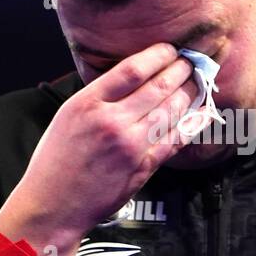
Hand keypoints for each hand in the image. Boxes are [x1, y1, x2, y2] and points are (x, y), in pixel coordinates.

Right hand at [0, 42, 195, 255]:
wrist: (53, 206)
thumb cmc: (56, 161)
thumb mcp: (67, 116)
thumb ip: (99, 97)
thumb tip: (133, 77)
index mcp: (87, 104)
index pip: (132, 69)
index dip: (158, 55)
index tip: (169, 49)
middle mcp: (111, 122)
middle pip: (158, 87)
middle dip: (181, 70)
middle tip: (191, 61)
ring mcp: (130, 146)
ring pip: (171, 111)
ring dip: (190, 92)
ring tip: (198, 81)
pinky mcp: (143, 167)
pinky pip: (175, 140)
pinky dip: (192, 123)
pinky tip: (203, 112)